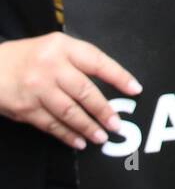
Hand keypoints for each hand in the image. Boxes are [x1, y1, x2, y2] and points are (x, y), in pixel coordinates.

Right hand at [0, 33, 141, 149]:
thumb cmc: (26, 58)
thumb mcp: (52, 48)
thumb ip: (77, 61)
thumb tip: (111, 83)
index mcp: (61, 46)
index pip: (96, 61)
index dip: (118, 75)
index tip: (135, 88)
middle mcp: (50, 66)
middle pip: (85, 91)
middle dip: (104, 110)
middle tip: (118, 124)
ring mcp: (37, 88)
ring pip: (70, 111)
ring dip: (88, 127)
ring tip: (102, 137)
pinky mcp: (26, 107)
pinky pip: (52, 125)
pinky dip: (67, 135)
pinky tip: (79, 142)